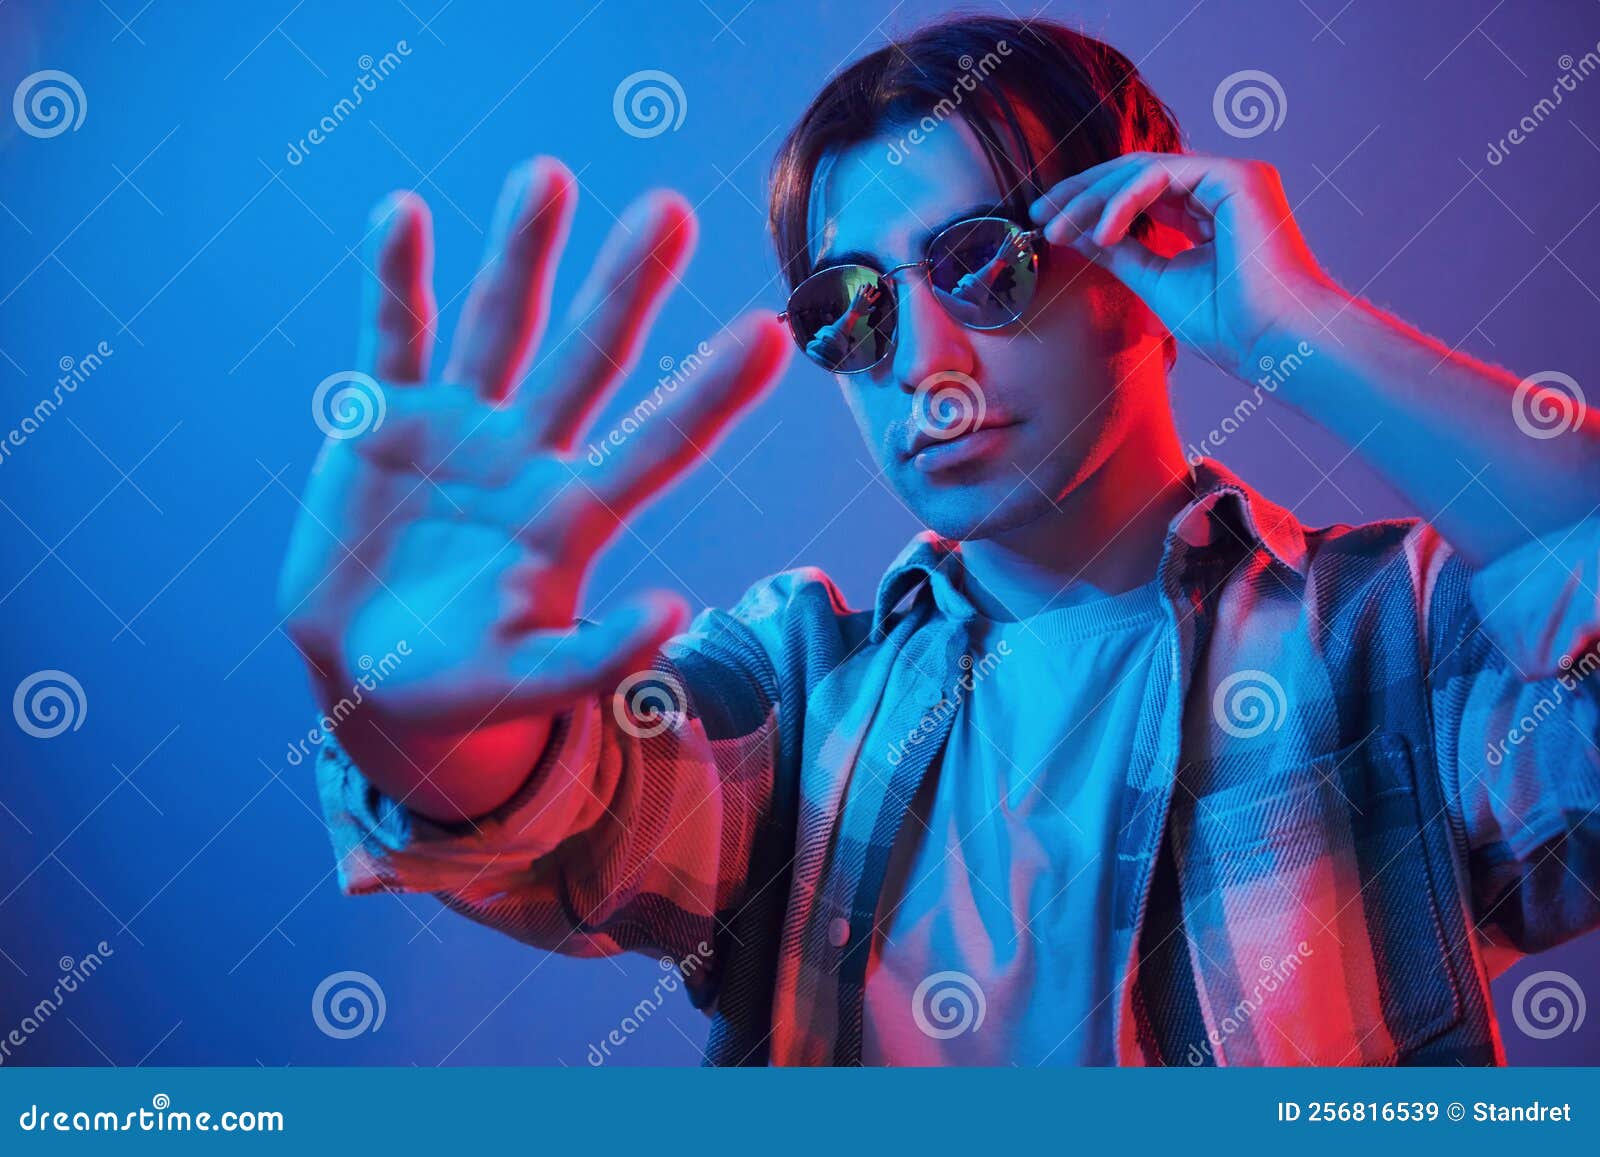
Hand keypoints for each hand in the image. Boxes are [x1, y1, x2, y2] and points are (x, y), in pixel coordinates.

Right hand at [277, 159, 790, 818]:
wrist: (366, 668)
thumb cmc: (464, 681)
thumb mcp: (531, 683)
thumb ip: (597, 657)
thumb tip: (675, 616)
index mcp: (573, 518)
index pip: (660, 445)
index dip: (710, 393)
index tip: (771, 334)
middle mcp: (529, 455)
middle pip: (589, 359)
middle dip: (626, 289)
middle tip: (671, 211)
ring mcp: (459, 427)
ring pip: (499, 327)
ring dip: (521, 255)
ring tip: (548, 175)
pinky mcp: (384, 419)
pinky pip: (392, 338)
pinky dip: (392, 282)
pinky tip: (398, 214)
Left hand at [1029, 152, 1342, 377]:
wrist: (1275, 342)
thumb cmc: (1230, 325)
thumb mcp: (1156, 281)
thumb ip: (1122, 252)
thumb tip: (1078, 232)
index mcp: (1209, 211)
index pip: (1138, 193)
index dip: (1089, 205)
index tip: (1047, 226)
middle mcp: (1222, 187)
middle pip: (1134, 174)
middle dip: (1081, 194)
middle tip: (1038, 214)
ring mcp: (1233, 177)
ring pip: (1143, 170)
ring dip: (1092, 198)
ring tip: (1056, 229)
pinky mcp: (1237, 176)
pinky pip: (1161, 176)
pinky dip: (1123, 201)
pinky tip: (1100, 234)